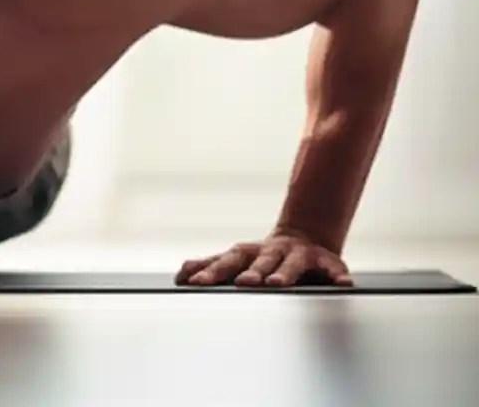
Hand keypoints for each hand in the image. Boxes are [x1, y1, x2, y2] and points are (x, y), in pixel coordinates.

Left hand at [174, 229, 353, 287]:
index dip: (210, 272)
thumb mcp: (236, 260)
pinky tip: (342, 284)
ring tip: (279, 283)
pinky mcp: (327, 262)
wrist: (303, 237)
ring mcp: (300, 255)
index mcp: (248, 254)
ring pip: (292, 263)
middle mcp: (272, 252)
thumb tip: (179, 275)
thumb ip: (210, 266)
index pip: (225, 262)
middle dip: (252, 272)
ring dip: (286, 272)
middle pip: (260, 262)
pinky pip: (334, 269)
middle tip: (243, 283)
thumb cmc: (262, 257)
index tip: (194, 284)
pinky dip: (338, 276)